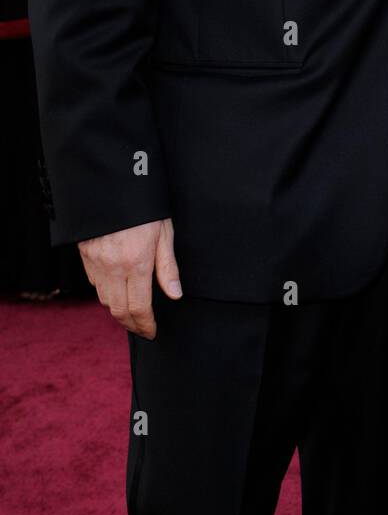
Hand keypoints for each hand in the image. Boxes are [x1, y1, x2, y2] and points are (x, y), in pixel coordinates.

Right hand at [79, 217, 181, 339]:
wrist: (112, 183)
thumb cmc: (144, 206)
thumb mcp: (164, 232)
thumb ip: (168, 266)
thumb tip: (175, 294)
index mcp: (136, 263)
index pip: (139, 308)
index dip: (145, 325)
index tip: (152, 331)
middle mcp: (113, 267)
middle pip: (118, 310)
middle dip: (131, 324)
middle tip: (143, 328)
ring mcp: (96, 262)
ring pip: (104, 299)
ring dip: (118, 309)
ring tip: (132, 311)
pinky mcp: (85, 255)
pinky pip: (94, 283)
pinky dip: (105, 292)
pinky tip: (117, 289)